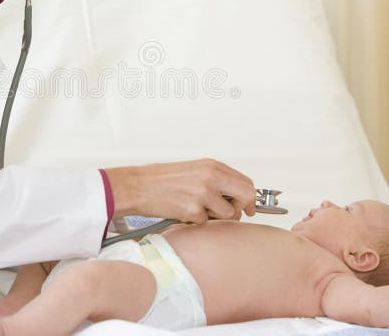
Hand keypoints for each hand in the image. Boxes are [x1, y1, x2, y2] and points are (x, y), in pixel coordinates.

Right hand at [105, 158, 256, 223]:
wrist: (138, 186)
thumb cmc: (161, 179)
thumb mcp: (193, 170)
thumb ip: (216, 179)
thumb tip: (236, 195)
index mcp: (212, 166)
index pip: (245, 182)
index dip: (250, 197)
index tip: (249, 206)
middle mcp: (211, 177)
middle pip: (246, 196)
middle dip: (244, 208)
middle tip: (235, 213)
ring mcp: (203, 194)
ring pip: (228, 215)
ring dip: (215, 217)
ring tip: (196, 209)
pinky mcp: (193, 210)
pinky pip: (206, 222)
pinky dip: (196, 220)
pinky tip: (182, 211)